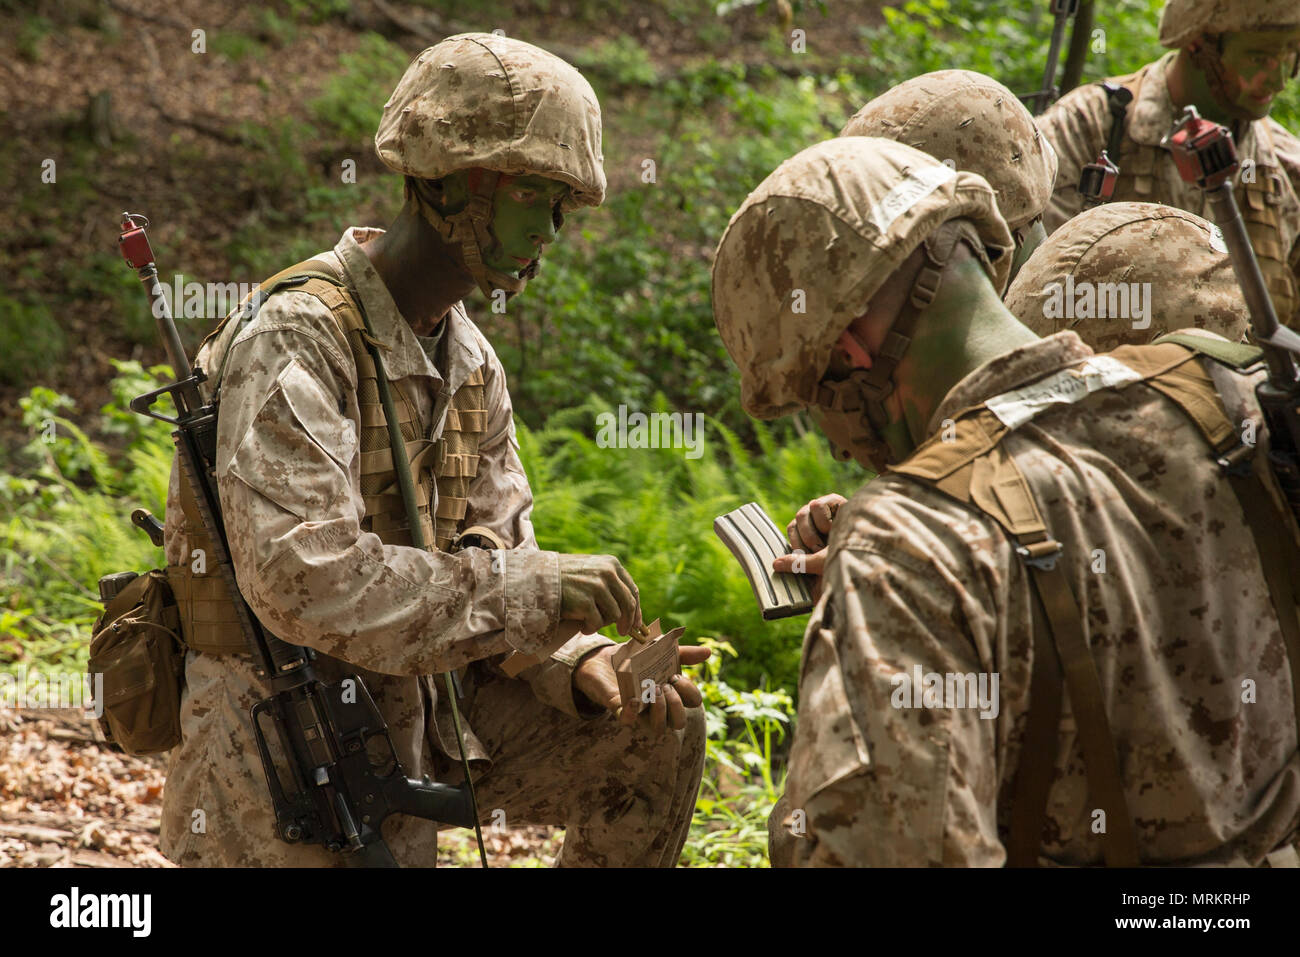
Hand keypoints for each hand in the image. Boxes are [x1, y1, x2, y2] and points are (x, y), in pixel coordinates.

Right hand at [557, 553, 642, 635]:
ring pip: (614, 616)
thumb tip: (629, 611)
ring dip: (602, 623)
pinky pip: (597, 623)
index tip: (636, 623)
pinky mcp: (586, 602)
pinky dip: (590, 628)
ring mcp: (597, 587)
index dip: (636, 610)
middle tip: (623, 632)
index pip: (632, 590)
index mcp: (611, 564)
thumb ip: (610, 583)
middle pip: (628, 605)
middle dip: (628, 622)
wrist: (538, 577)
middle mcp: (607, 573)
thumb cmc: (563, 577)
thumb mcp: (591, 570)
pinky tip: (581, 626)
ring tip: (588, 622)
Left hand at [572, 645, 711, 733]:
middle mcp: (658, 705)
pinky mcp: (619, 709)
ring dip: (661, 711)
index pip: (692, 702)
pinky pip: (628, 722)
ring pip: (658, 729)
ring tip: (653, 691)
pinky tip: (634, 699)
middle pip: (679, 722)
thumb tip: (709, 653)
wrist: (603, 658)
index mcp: (672, 691)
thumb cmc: (636, 659)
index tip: (675, 675)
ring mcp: (640, 710)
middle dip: (677, 705)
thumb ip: (684, 653)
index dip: (689, 691)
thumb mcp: (661, 651)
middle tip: (665, 686)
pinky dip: (633, 713)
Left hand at [771, 493, 845, 599]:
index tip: (804, 555)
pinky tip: (835, 528)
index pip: (792, 529)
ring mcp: (826, 509)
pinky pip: (815, 505)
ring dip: (810, 532)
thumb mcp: (817, 564)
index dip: (794, 542)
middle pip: (794, 521)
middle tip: (817, 551)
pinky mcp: (836, 500)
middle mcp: (818, 520)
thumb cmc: (845, 560)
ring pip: (801, 513)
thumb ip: (797, 563)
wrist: (866, 551)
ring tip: (824, 544)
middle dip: (803, 540)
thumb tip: (774, 564)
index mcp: (813, 533)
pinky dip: (822, 520)